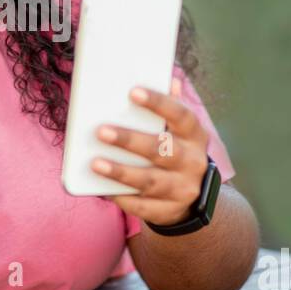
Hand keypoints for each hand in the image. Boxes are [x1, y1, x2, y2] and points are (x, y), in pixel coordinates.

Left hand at [92, 77, 210, 225]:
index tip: (133, 92)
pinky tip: (104, 190)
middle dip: (130, 140)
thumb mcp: (179, 131)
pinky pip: (144, 207)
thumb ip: (171, 108)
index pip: (181, 115)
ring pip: (150, 181)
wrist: (193, 196)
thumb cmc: (176, 152)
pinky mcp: (170, 212)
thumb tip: (169, 78)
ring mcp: (183, 189)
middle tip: (101, 131)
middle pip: (161, 150)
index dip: (159, 103)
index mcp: (195, 136)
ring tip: (95, 163)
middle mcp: (193, 162)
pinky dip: (123, 198)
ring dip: (121, 172)